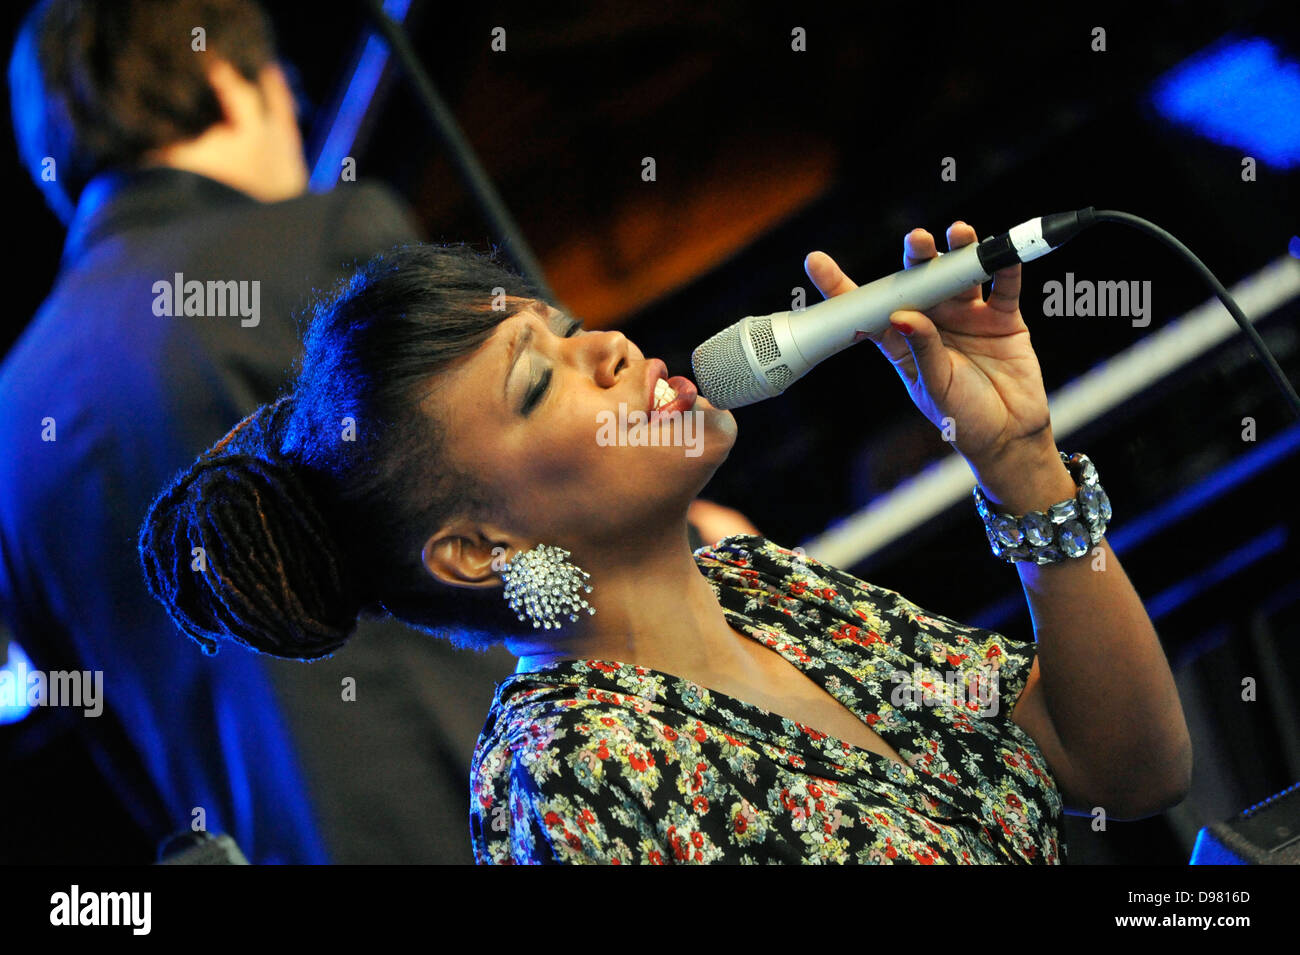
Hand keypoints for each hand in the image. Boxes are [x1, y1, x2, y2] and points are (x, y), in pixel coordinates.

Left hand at [804, 221, 1054, 467]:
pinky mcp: (1002, 319)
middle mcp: (932, 322)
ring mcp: (967, 317)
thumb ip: (923, 351)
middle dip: (916, 257)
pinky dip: (1005, 268)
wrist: (1009, 435)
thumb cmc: (963, 418)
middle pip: (918, 281)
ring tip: (958, 233)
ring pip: (959, 275)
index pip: (867, 310)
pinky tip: (1003, 253)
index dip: (841, 286)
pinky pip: (1003, 287)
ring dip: (959, 252)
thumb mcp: (936, 388)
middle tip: (917, 241)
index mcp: (903, 341)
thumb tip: (902, 315)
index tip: (816, 262)